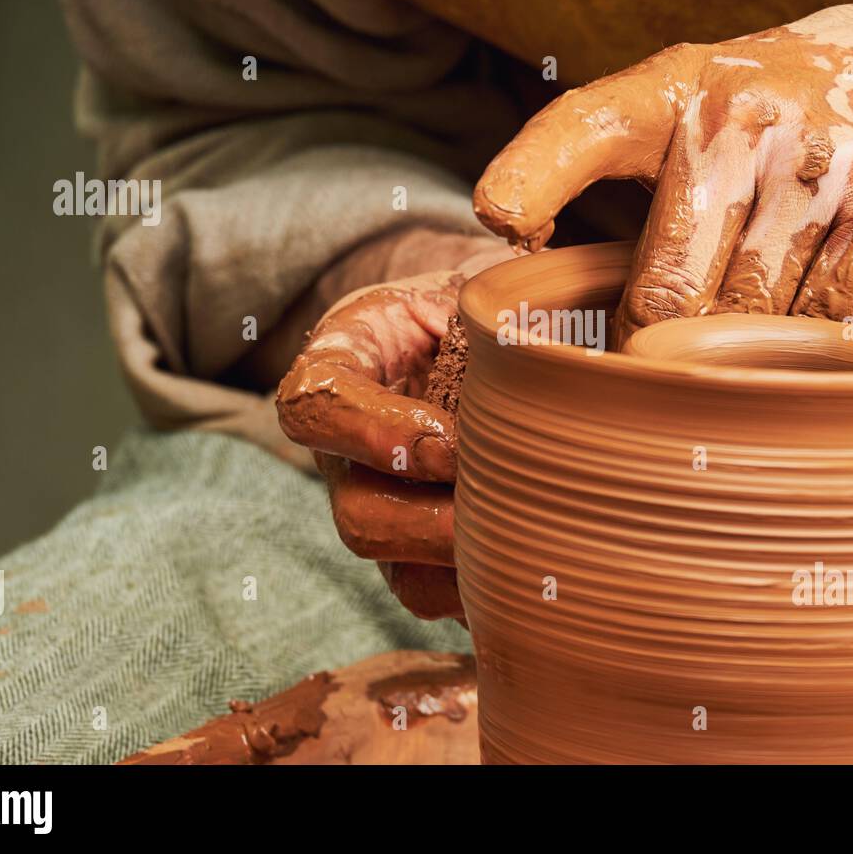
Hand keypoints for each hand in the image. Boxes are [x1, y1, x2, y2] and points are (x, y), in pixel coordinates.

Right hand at [275, 245, 509, 620]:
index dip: (373, 435)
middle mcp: (345, 452)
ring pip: (395, 569)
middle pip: (355, 514)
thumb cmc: (478, 302)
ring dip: (463, 566)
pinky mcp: (418, 552)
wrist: (479, 342)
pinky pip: (436, 596)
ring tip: (531, 548)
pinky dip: (484, 592)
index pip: (313, 408)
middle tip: (506, 512)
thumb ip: (491, 275)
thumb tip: (517, 257)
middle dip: (431, 525)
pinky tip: (539, 571)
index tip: (450, 443)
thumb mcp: (474, 275)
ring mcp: (379, 508)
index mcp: (338, 369)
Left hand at [472, 0, 852, 345]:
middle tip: (679, 340)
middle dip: (666, 337)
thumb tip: (522, 247)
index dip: (532, 178)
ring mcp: (824, 170)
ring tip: (773, 290)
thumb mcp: (703, 94)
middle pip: (666, 298)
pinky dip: (824, 332)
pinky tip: (832, 281)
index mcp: (681, 87)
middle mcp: (745, 121)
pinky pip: (830, 326)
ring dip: (753, 341)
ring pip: (750, 328)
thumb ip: (623, 158)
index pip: (581, 130)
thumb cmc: (794, 101)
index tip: (501, 220)